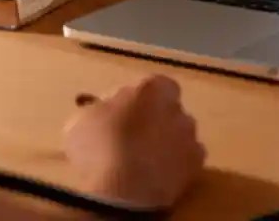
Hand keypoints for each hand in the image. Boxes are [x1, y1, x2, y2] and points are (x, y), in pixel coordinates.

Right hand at [62, 75, 205, 208]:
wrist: (122, 193)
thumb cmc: (98, 148)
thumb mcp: (82, 120)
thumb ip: (101, 109)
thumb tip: (108, 110)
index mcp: (152, 89)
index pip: (152, 85)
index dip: (137, 99)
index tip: (120, 113)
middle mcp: (177, 108)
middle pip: (167, 110)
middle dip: (153, 120)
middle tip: (130, 138)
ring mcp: (190, 137)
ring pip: (178, 135)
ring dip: (164, 143)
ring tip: (141, 162)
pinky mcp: (196, 166)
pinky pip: (184, 161)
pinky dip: (173, 166)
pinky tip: (154, 177)